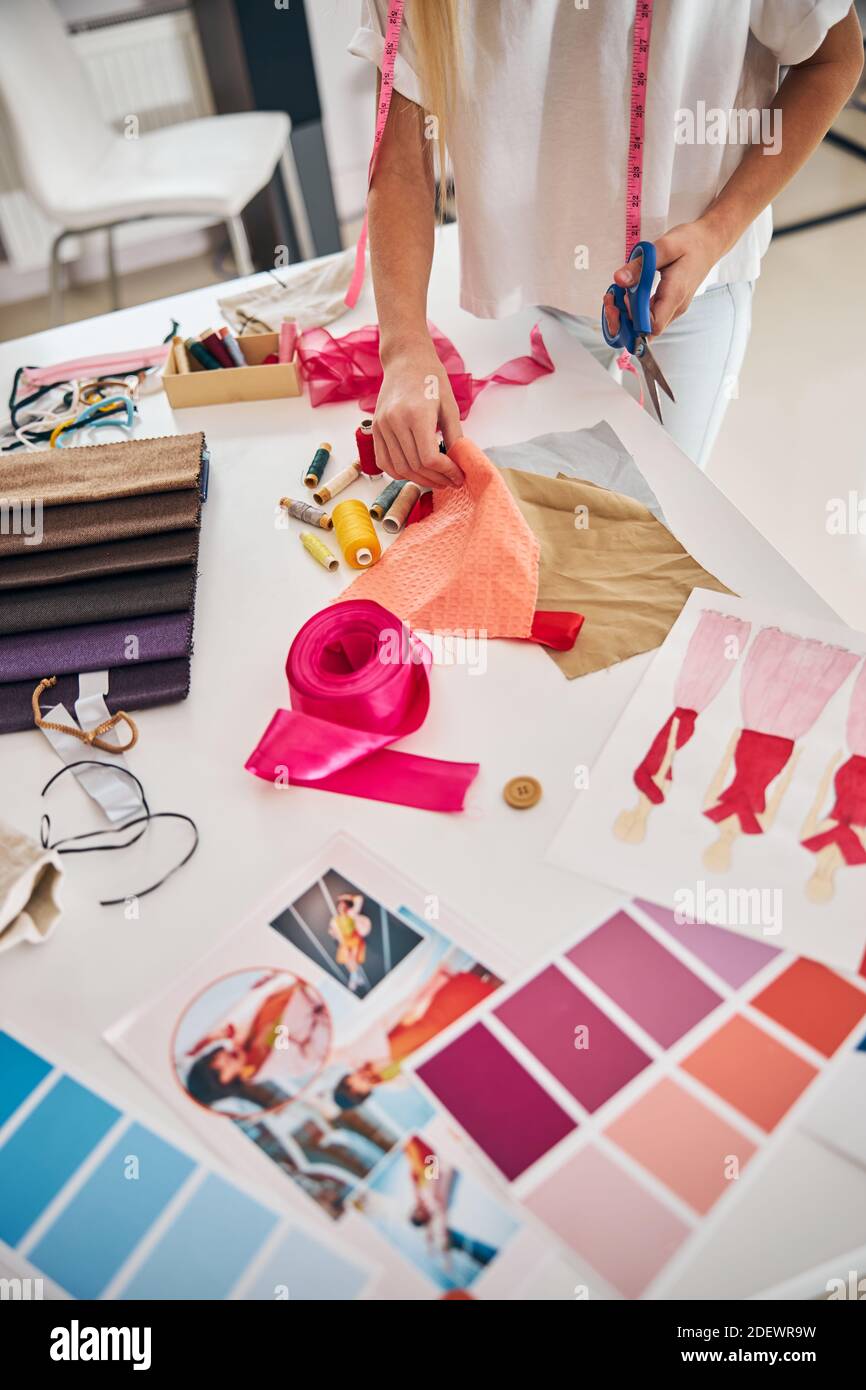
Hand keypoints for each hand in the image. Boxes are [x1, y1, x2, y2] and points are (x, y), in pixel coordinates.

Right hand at [374, 336, 463, 487]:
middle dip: (436, 479)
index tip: (458, 476)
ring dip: (418, 479)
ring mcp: (382, 426)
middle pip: (414, 466)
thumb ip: (455, 436)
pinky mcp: (376, 429)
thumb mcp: (449, 405)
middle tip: (450, 481)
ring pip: (399, 468)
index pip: (429, 458)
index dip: (445, 472)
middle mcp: (395, 421)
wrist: (405, 360)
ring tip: (435, 479)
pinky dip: (399, 472)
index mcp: (416, 414)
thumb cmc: (430, 379)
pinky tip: (415, 473)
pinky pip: (384, 461)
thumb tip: (460, 463)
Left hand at [611, 219, 724, 337]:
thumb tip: (619, 280)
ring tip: (615, 294)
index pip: (653, 325)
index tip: (623, 299)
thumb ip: (641, 264)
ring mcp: (672, 309)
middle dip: (622, 321)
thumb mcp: (665, 246)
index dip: (632, 319)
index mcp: (675, 294)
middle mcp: (674, 307)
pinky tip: (625, 294)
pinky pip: (647, 317)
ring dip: (625, 316)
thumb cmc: (691, 242)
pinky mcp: (668, 305)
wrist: (709, 242)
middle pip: (645, 331)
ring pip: (645, 326)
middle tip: (611, 299)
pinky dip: (632, 310)